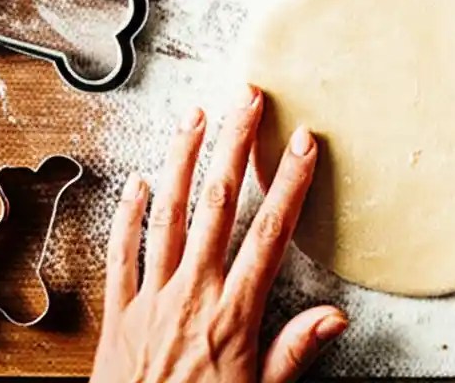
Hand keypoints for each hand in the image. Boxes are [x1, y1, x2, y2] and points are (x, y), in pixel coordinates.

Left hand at [92, 88, 347, 382]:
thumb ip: (294, 351)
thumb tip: (335, 316)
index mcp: (233, 313)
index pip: (269, 234)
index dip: (288, 184)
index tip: (302, 145)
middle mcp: (192, 294)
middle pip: (217, 206)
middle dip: (234, 148)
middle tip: (245, 102)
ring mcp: (151, 298)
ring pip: (168, 215)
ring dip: (182, 161)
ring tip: (194, 118)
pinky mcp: (118, 312)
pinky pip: (122, 253)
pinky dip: (129, 214)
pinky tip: (138, 181)